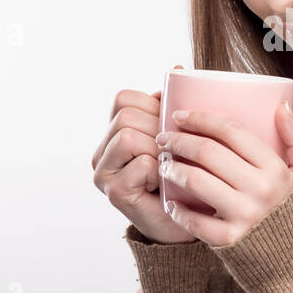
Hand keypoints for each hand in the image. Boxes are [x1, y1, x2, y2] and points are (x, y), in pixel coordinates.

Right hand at [92, 64, 196, 243]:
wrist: (190, 224)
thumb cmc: (185, 177)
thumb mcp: (181, 135)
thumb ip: (176, 105)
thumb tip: (180, 69)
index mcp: (114, 132)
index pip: (125, 99)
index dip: (153, 106)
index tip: (171, 126)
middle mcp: (102, 152)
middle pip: (126, 115)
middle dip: (157, 129)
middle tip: (172, 152)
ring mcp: (104, 173)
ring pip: (129, 135)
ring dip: (158, 149)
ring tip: (169, 167)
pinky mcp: (115, 192)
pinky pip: (141, 162)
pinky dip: (160, 170)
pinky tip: (167, 184)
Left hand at [156, 99, 292, 247]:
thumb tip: (280, 106)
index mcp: (276, 169)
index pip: (232, 131)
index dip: (202, 118)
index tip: (181, 115)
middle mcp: (260, 190)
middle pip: (208, 152)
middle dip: (179, 139)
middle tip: (164, 137)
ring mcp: (244, 216)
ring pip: (196, 180)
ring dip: (173, 168)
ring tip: (164, 163)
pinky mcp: (229, 240)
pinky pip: (193, 219)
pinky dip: (177, 208)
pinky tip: (171, 200)